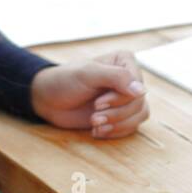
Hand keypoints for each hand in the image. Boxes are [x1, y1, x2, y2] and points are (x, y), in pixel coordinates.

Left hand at [30, 51, 149, 138]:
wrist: (49, 100)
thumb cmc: (65, 81)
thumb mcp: (88, 74)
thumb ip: (115, 77)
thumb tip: (142, 91)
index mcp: (124, 61)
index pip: (137, 85)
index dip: (120, 98)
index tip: (98, 103)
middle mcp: (129, 78)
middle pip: (139, 103)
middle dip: (116, 114)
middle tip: (93, 117)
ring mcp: (126, 97)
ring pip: (139, 115)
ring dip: (117, 124)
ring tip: (95, 125)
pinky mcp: (121, 114)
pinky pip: (132, 126)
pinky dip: (116, 131)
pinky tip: (97, 130)